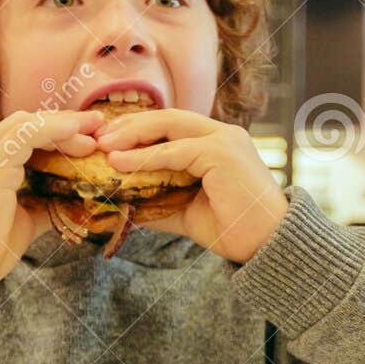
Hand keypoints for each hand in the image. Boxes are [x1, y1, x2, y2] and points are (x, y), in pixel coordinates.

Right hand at [0, 110, 104, 314]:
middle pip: (25, 125)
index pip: (22, 137)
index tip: (89, 140)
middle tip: (99, 130)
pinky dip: (51, 130)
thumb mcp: (20, 224)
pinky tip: (76, 132)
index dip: (57, 133)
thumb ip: (42, 207)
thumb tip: (73, 201)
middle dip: (65, 125)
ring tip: (93, 132)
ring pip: (24, 124)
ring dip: (62, 125)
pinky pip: (22, 136)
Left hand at [96, 109, 289, 263]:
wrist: (266, 245)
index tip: (107, 140)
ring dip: (132, 136)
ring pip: (169, 127)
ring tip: (103, 147)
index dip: (138, 129)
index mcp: (216, 143)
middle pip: (167, 118)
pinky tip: (120, 163)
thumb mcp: (186, 212)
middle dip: (129, 125)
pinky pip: (175, 151)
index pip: (171, 126)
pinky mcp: (222, 153)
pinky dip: (145, 157)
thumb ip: (158, 202)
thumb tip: (124, 205)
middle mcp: (222, 134)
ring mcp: (224, 140)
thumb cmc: (233, 229)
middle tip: (98, 137)